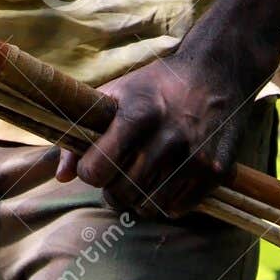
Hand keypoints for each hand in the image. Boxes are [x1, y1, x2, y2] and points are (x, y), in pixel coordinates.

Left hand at [55, 52, 256, 218]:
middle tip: (116, 179)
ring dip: (139, 200)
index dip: (89, 171)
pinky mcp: (217, 170)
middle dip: (112, 191)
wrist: (215, 71)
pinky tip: (164, 183)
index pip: (98, 168)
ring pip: (151, 205)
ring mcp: (195, 155)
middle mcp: (168, 135)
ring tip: (139, 181)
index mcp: (139, 112)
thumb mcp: (117, 94)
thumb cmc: (157, 84)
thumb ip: (84, 131)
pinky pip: (179, 208)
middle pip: (124, 191)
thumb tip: (62, 176)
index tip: (93, 165)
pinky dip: (166, 203)